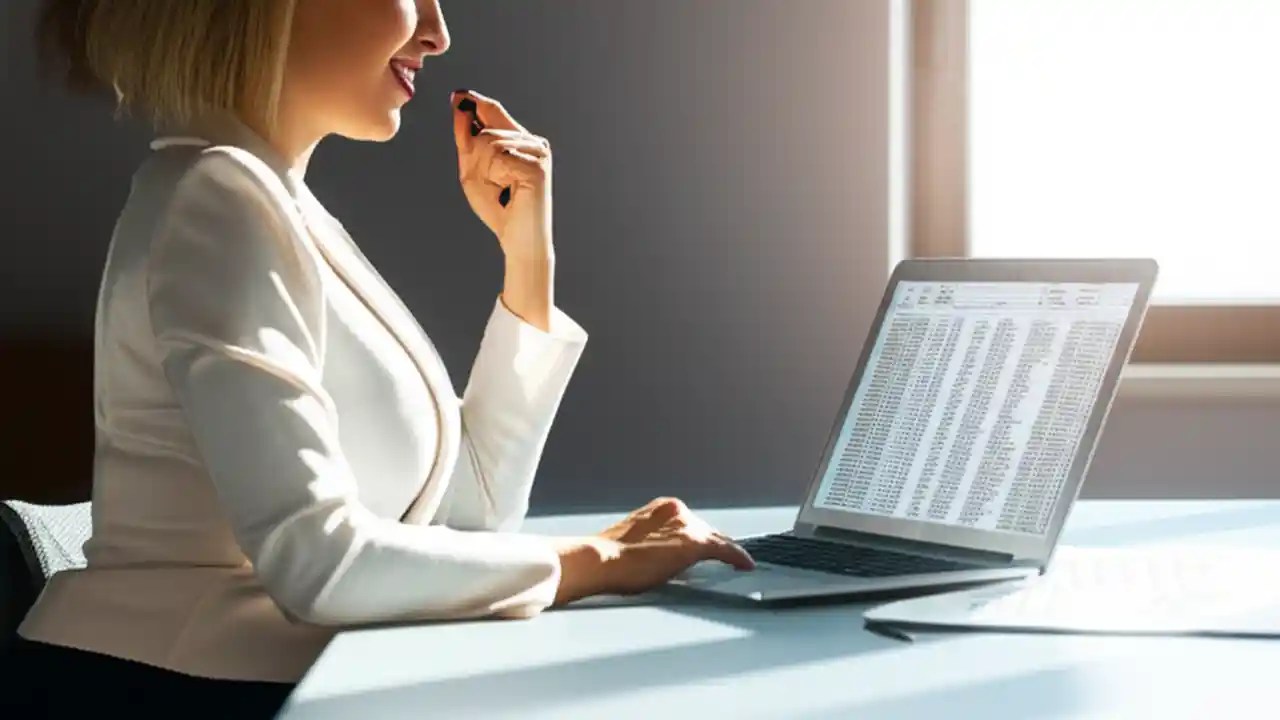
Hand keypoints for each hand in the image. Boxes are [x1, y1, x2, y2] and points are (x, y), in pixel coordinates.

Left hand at [451, 90, 552, 260]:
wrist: (518, 238)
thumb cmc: (497, 206)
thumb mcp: (473, 167)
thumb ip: (466, 136)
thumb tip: (460, 100)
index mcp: (519, 140)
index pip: (492, 111)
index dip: (474, 103)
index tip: (457, 95)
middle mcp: (532, 141)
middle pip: (486, 131)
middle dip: (474, 158)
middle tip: (490, 184)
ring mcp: (538, 152)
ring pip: (490, 143)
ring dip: (484, 171)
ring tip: (500, 189)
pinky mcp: (538, 166)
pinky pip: (500, 157)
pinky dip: (495, 177)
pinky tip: (509, 192)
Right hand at [551, 498, 754, 604]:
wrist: (600, 560)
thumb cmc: (609, 559)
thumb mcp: (635, 543)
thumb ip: (654, 544)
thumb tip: (666, 560)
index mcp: (662, 508)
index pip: (690, 525)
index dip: (701, 540)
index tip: (708, 551)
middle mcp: (678, 511)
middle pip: (706, 531)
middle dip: (714, 547)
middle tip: (723, 563)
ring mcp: (688, 526)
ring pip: (717, 540)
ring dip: (725, 553)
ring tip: (736, 565)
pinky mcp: (696, 543)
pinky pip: (726, 550)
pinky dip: (737, 558)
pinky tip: (745, 566)